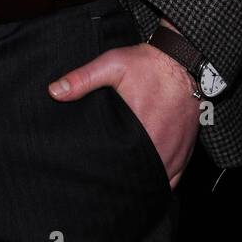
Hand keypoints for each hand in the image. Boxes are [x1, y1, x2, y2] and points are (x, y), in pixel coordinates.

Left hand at [48, 40, 201, 187]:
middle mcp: (162, 144)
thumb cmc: (147, 63)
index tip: (97, 173)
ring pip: (160, 180)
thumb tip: (55, 92)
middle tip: (106, 181)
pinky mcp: (186, 148)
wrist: (182, 58)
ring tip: (124, 183)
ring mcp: (177, 149)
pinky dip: (162, 179)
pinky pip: (175, 176)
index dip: (110, 173)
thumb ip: (83, 79)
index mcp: (142, 128)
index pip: (124, 165)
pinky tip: (147, 179)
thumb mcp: (111, 64)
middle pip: (142, 176)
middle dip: (125, 180)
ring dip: (144, 182)